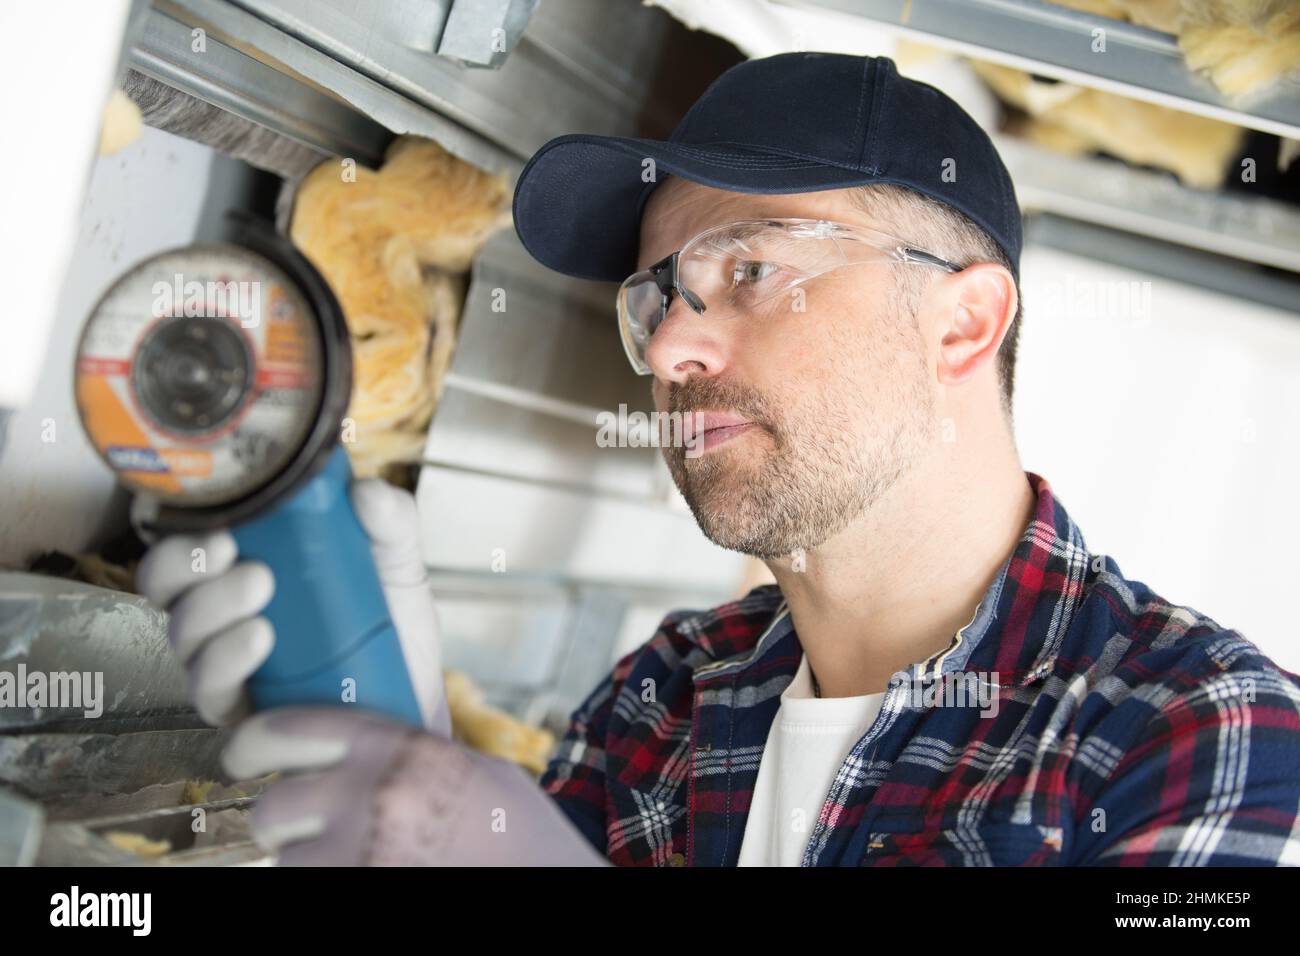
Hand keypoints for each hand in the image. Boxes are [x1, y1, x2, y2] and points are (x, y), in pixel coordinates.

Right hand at [134, 479, 449, 734]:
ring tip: (259, 598)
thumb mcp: (395, 559)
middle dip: (184, 566)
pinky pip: (211, 695)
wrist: (414, 690)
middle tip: (229, 552)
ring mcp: (229, 664)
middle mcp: (225, 614)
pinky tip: (257, 642)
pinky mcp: (244, 712)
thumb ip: (388, 519)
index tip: (221, 524)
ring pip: (184, 639)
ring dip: (211, 612)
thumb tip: (367, 493)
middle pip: (165, 588)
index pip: (186, 546)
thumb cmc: (387, 621)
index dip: (184, 534)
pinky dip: (225, 666)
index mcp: (246, 566)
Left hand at [225, 707, 609, 865]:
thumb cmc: (515, 826)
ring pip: (285, 862)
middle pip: (273, 807)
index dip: (255, 741)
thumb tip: (356, 733)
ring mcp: (362, 857)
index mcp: (398, 749)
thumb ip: (409, 746)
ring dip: (305, 860)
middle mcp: (373, 799)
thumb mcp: (465, 764)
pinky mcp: (358, 895)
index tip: (247, 752)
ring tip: (350, 854)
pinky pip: (307, 887)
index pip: (291, 729)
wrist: (548, 879)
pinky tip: (364, 871)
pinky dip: (325, 880)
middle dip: (281, 819)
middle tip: (300, 822)